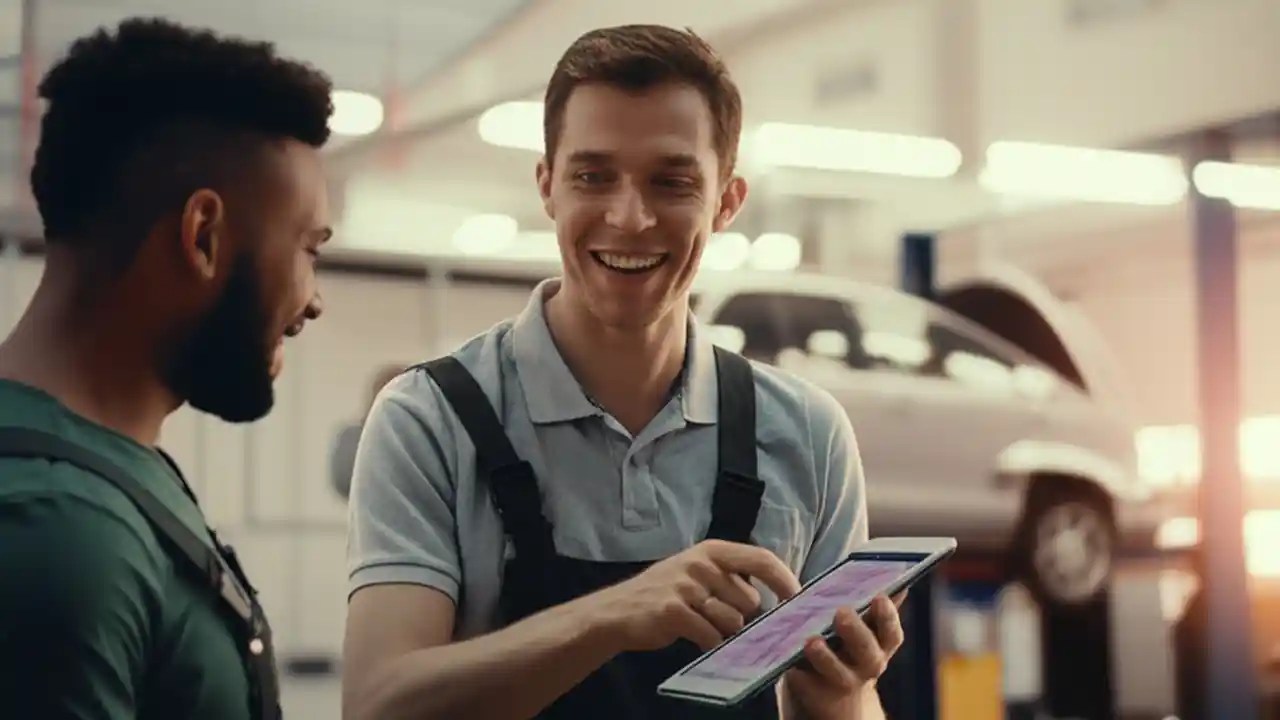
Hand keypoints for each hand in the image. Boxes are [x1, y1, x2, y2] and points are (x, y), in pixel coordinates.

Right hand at [586, 539, 801, 653]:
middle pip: (750, 600)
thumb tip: (776, 597)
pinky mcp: (674, 611)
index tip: (798, 598)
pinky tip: (693, 636)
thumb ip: (731, 578)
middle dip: (740, 616)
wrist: (618, 611)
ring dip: (722, 632)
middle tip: (713, 616)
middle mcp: (701, 564)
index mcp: (712, 550)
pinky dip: (707, 643)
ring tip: (699, 624)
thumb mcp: (698, 572)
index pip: (761, 558)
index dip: (785, 579)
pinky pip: (711, 636)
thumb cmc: (666, 593)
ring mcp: (686, 586)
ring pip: (733, 622)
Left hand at [782, 593, 905, 719]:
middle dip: (855, 631)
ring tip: (811, 641)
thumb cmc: (848, 644)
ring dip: (825, 657)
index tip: (878, 596)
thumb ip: (871, 600)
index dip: (887, 615)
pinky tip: (789, 660)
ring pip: (837, 672)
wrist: (834, 691)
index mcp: (881, 643)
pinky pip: (807, 682)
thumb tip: (891, 567)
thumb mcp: (862, 624)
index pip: (891, 631)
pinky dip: (799, 671)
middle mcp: (868, 664)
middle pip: (866, 650)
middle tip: (841, 613)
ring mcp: (843, 681)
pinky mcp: (816, 691)